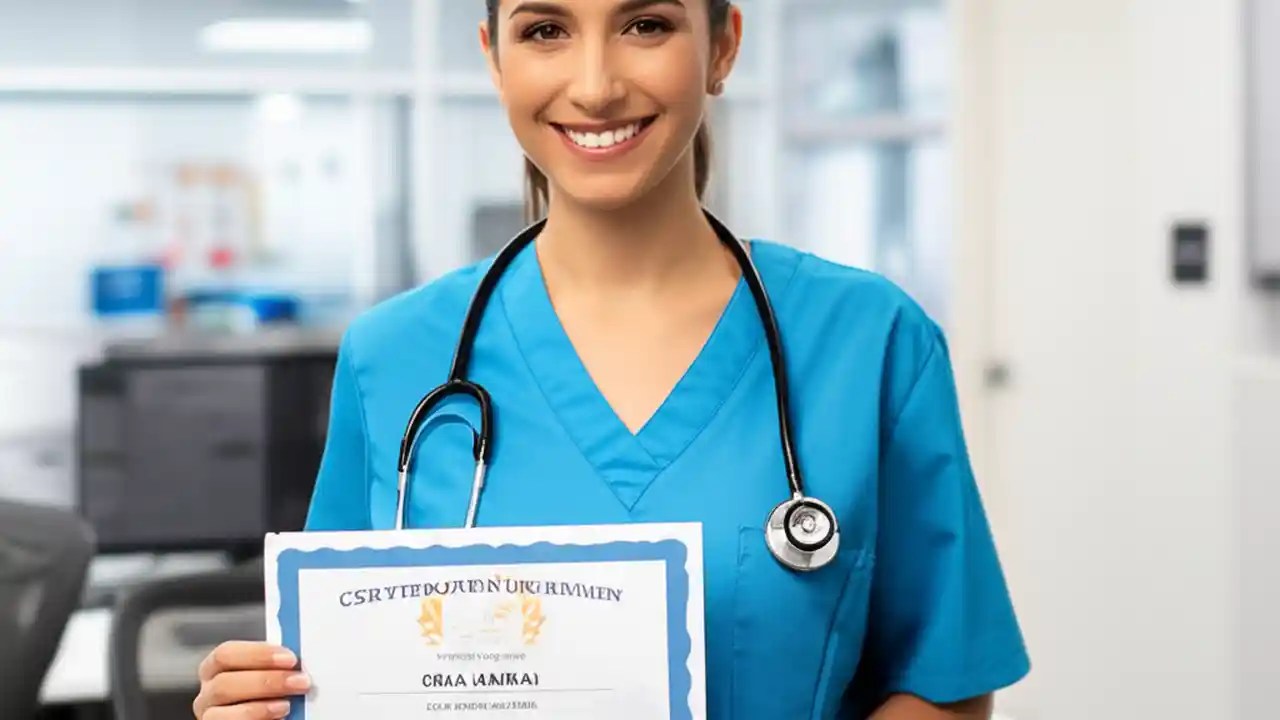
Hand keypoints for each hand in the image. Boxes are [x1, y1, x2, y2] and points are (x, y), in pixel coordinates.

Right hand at [192, 641, 310, 718]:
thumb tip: (299, 660)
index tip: (290, 658)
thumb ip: (278, 666)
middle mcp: (209, 693)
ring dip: (259, 708)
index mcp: (217, 669)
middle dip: (266, 681)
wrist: (271, 715)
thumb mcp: (271, 675)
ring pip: (221, 713)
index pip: (226, 654)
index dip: (258, 654)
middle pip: (225, 683)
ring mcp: (210, 716)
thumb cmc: (272, 694)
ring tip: (287, 706)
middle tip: (299, 682)